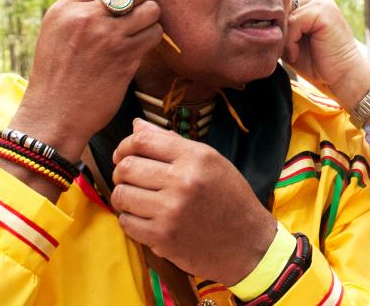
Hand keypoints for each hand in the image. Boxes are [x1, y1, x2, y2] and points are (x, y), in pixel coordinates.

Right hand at [11, 0, 162, 160]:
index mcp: (65, 8)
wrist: (54, 116)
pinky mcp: (126, 57)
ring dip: (149, 20)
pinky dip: (151, 39)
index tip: (115, 6)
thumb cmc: (56, 75)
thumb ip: (78, 8)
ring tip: (139, 32)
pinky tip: (139, 49)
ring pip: (150, 10)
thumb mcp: (55, 31)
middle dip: (140, 0)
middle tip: (134, 16)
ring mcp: (108, 37)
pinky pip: (154, 34)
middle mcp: (87, 18)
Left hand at [111, 120, 276, 285]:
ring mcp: (172, 211)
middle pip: (128, 166)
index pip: (143, 140)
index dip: (125, 145)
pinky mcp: (163, 238)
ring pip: (122, 194)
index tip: (124, 153)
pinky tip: (144, 217)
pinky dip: (129, 219)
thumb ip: (173, 142)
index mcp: (196, 157)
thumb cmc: (230, 198)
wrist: (248, 243)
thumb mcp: (211, 161)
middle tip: (127, 177)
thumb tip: (136, 125)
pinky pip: (126, 222)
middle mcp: (183, 181)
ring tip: (136, 198)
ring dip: (124, 195)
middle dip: (121, 170)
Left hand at [284, 0, 369, 110]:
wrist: (342, 78)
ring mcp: (321, 2)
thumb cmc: (316, 64)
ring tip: (291, 54)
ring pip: (285, 14)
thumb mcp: (291, 42)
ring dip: (283, 38)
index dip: (274, 25)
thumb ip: (280, 28)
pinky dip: (290, 41)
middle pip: (280, 7)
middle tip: (283, 51)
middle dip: (277, 31)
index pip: (280, 4)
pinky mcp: (323, 11)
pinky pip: (293, 21)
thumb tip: (258, 20)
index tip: (276, 46)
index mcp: (309, 3)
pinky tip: (296, 54)